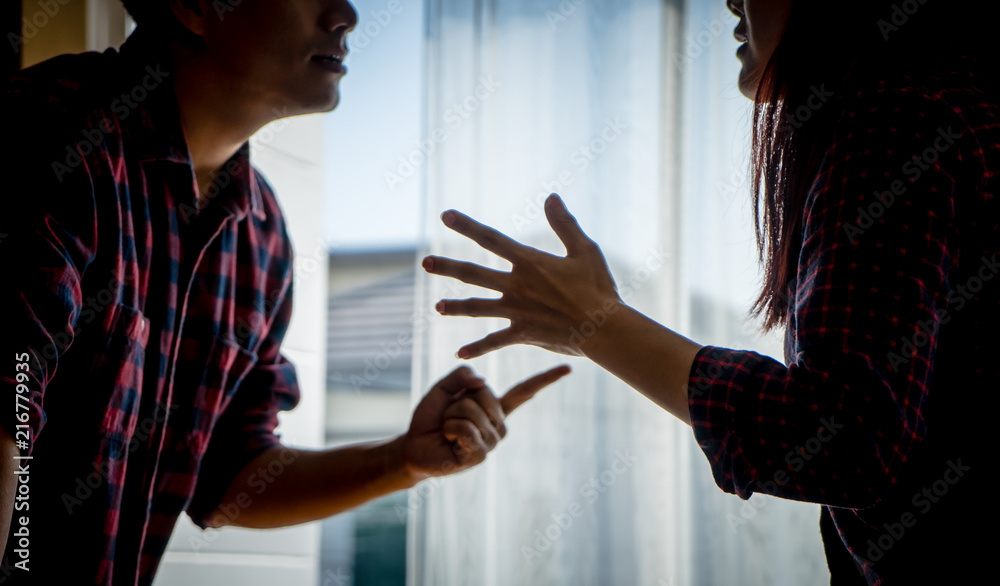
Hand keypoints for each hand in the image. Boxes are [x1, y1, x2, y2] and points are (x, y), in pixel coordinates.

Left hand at [401, 364, 569, 480]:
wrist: (414, 446)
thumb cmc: (431, 418)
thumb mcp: (444, 388)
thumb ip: (461, 375)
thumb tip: (481, 380)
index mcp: (495, 407)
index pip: (525, 391)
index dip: (547, 379)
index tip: (569, 368)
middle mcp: (499, 425)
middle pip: (483, 394)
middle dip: (457, 400)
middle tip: (449, 416)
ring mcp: (492, 442)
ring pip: (471, 411)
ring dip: (450, 416)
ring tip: (447, 429)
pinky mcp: (481, 455)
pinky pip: (464, 428)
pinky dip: (449, 428)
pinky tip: (448, 440)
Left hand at [423, 194, 620, 358]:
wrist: (604, 328)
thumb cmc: (598, 288)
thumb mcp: (584, 250)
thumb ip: (564, 224)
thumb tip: (551, 197)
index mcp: (529, 262)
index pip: (491, 239)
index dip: (466, 226)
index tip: (445, 216)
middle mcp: (517, 285)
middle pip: (474, 274)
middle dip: (448, 267)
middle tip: (425, 263)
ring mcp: (517, 311)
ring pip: (478, 307)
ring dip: (456, 307)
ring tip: (437, 307)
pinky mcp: (523, 333)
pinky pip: (495, 341)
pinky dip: (478, 347)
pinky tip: (460, 353)